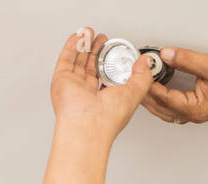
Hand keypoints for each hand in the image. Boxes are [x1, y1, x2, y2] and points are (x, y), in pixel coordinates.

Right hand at [51, 27, 156, 143]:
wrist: (88, 126)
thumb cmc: (108, 119)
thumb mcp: (135, 93)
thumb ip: (142, 76)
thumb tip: (144, 62)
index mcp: (106, 98)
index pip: (108, 75)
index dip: (112, 61)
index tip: (116, 49)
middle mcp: (89, 93)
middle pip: (91, 66)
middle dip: (96, 50)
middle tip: (102, 39)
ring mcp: (74, 87)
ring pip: (78, 62)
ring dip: (84, 46)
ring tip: (90, 33)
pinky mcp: (62, 81)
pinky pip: (66, 60)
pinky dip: (71, 47)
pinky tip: (78, 38)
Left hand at [139, 48, 207, 124]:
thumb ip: (187, 60)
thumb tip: (168, 55)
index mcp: (193, 108)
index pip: (164, 97)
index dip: (151, 83)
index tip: (143, 71)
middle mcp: (192, 114)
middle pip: (160, 107)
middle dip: (147, 92)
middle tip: (139, 76)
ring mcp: (194, 113)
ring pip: (165, 110)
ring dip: (153, 98)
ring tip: (144, 83)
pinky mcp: (197, 108)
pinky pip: (173, 107)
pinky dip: (163, 99)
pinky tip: (160, 90)